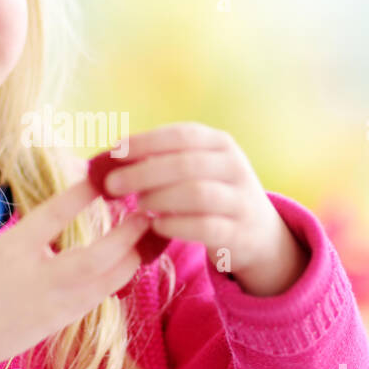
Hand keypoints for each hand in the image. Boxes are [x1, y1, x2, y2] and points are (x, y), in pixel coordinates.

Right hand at [0, 164, 152, 368]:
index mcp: (10, 252)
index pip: (51, 218)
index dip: (79, 196)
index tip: (103, 175)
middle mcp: (37, 279)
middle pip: (92, 259)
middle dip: (124, 236)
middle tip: (146, 210)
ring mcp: (53, 304)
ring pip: (104, 282)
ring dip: (131, 257)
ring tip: (151, 232)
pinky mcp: (62, 321)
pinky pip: (99, 298)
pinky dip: (120, 277)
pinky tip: (134, 257)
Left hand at [101, 122, 308, 296]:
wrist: (258, 232)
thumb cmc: (210, 192)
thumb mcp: (194, 168)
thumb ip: (160, 158)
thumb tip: (110, 153)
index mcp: (220, 143)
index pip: (181, 135)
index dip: (145, 142)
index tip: (114, 151)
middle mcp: (234, 167)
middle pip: (186, 164)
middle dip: (143, 173)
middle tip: (112, 186)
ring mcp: (241, 200)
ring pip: (197, 194)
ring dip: (159, 199)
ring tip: (137, 205)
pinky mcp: (240, 233)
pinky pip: (206, 228)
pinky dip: (176, 226)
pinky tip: (156, 227)